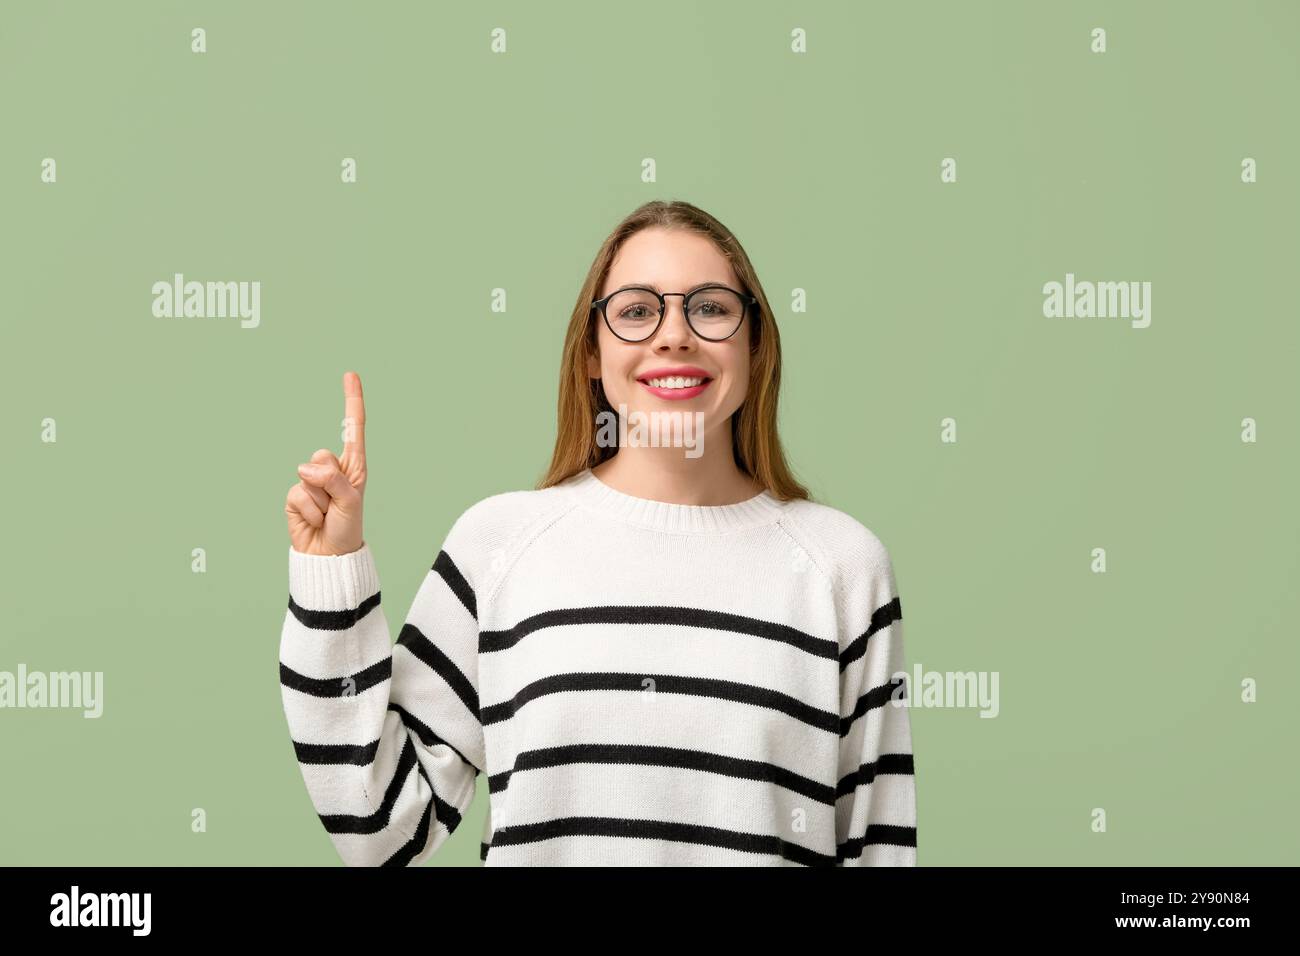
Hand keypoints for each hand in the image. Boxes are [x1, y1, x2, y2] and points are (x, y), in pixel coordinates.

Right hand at [284, 371, 367, 555]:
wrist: (327, 555)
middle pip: (323, 456)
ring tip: (326, 514)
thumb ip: (333, 480)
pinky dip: (307, 511)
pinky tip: (313, 520)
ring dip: (320, 501)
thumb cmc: (346, 527)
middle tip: (336, 504)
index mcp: (353, 467)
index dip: (351, 401)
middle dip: (330, 483)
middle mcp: (332, 470)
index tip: (350, 374)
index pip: (352, 428)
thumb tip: (305, 468)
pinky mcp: (294, 495)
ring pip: (308, 476)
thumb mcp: (349, 502)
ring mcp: (311, 481)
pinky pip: (297, 493)